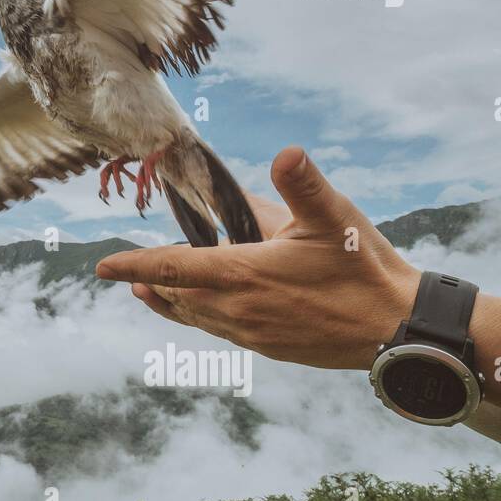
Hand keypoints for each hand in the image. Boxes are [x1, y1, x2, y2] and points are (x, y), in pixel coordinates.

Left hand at [95, 146, 420, 369]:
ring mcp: (253, 333)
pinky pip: (219, 332)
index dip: (134, 265)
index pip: (173, 267)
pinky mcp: (270, 347)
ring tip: (151, 291)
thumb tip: (285, 153)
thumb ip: (304, 185)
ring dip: (171, 301)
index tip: (102, 267)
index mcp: (243, 275)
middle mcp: (238, 310)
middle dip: (151, 282)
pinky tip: (204, 311)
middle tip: (126, 272)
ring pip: (196, 318)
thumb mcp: (334, 219)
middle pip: (178, 295)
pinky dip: (199, 318)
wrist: (398, 331)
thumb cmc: (365, 270)